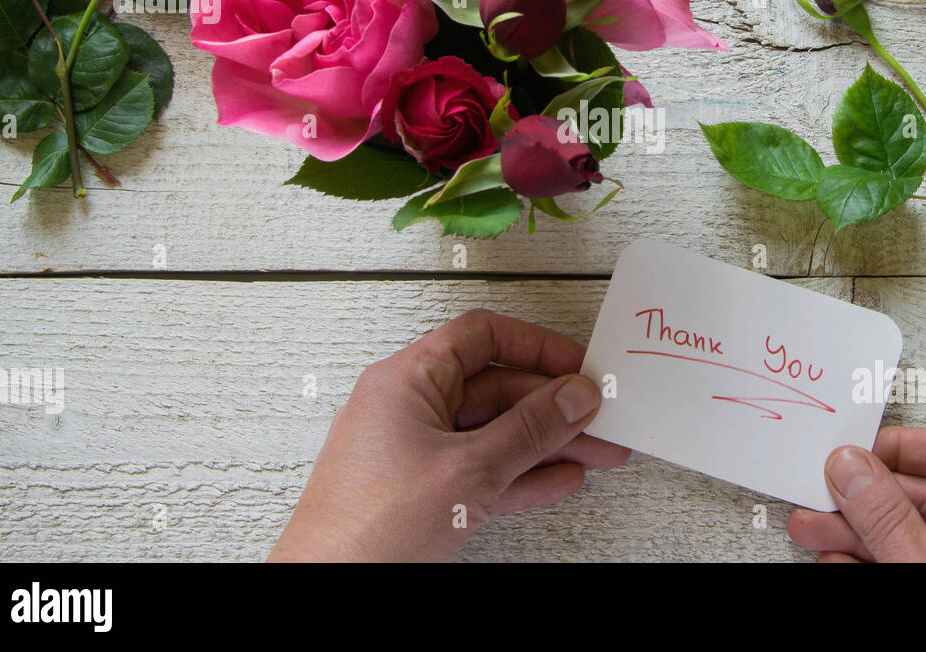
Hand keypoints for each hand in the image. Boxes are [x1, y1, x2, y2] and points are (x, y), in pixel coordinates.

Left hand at [269, 309, 629, 561]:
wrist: (328, 587)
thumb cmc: (369, 526)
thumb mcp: (469, 468)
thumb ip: (530, 429)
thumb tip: (572, 397)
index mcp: (407, 379)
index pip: (481, 337)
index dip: (535, 346)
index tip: (576, 366)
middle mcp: (409, 407)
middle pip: (496, 388)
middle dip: (553, 404)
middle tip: (597, 416)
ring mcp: (415, 451)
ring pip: (495, 432)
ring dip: (548, 442)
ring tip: (595, 450)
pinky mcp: (422, 491)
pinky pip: (484, 469)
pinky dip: (522, 474)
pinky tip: (558, 478)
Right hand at [787, 426, 925, 561]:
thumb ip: (889, 519)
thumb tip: (852, 466)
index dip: (906, 446)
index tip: (860, 451)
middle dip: (865, 496)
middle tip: (823, 489)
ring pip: (912, 538)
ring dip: (856, 531)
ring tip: (813, 527)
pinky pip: (911, 568)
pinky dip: (871, 561)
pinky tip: (838, 559)